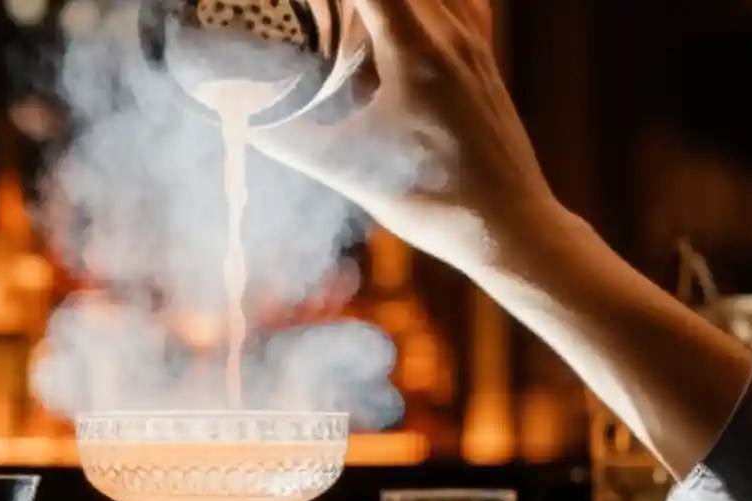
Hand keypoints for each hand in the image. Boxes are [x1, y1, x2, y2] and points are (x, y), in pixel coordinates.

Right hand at [253, 0, 564, 272]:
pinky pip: (457, 1)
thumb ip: (291, 139)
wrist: (511, 227)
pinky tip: (402, 20)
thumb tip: (240, 119)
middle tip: (316, 9)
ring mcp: (474, 41)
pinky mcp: (484, 57)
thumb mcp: (350, 170)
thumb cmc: (435, 203)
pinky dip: (423, 2)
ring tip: (350, 15)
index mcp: (417, 51)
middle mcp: (451, 33)